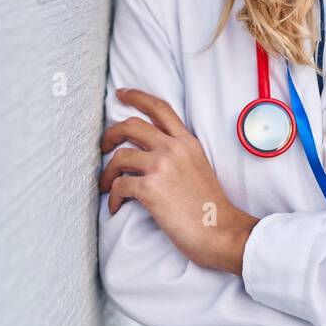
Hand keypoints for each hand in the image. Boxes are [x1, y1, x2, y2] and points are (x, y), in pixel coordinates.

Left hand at [99, 88, 258, 274]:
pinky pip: (119, 186)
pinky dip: (112, 197)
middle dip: (110, 133)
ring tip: (107, 186)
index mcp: (187, 142)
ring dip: (107, 173)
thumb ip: (179, 155)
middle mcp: (173, 149)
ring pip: (119, 157)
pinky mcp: (150, 189)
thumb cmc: (210, 208)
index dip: (136, 97)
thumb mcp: (199, 167)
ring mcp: (161, 167)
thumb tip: (152, 155)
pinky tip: (116, 206)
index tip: (121, 94)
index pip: (159, 108)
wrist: (222, 231)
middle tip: (103, 145)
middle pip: (131, 125)